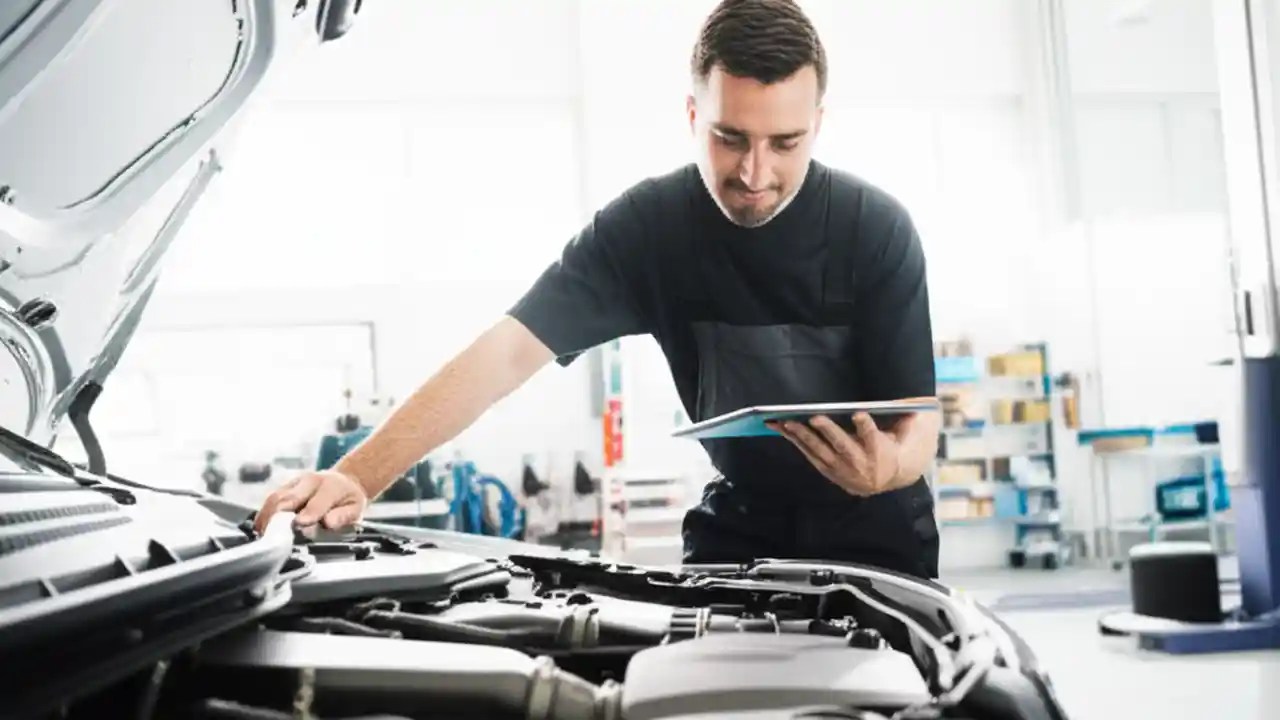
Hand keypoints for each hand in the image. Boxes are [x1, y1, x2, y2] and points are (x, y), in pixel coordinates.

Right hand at [253, 469, 368, 534]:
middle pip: (289, 498)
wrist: (343, 481)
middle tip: (273, 536)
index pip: (317, 502)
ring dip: (267, 517)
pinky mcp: (284, 487)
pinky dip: (264, 514)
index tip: (299, 524)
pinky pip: (270, 500)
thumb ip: (342, 516)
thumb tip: (328, 523)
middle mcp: (309, 481)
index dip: (308, 513)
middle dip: (279, 517)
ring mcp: (294, 483)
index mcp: (331, 486)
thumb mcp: (355, 508)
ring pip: (275, 498)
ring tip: (264, 535)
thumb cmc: (347, 499)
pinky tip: (261, 528)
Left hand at [769, 412, 904, 495]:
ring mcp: (842, 470)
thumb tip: (917, 402)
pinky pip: (810, 455)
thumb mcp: (908, 435)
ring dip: (803, 436)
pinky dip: (796, 441)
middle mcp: (861, 464)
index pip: (874, 438)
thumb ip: (909, 419)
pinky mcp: (829, 471)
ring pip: (821, 451)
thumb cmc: (896, 446)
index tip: (859, 414)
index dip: (866, 427)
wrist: (889, 480)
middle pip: (843, 446)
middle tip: (815, 417)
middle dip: (828, 431)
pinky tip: (782, 428)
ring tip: (786, 422)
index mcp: (882, 452)